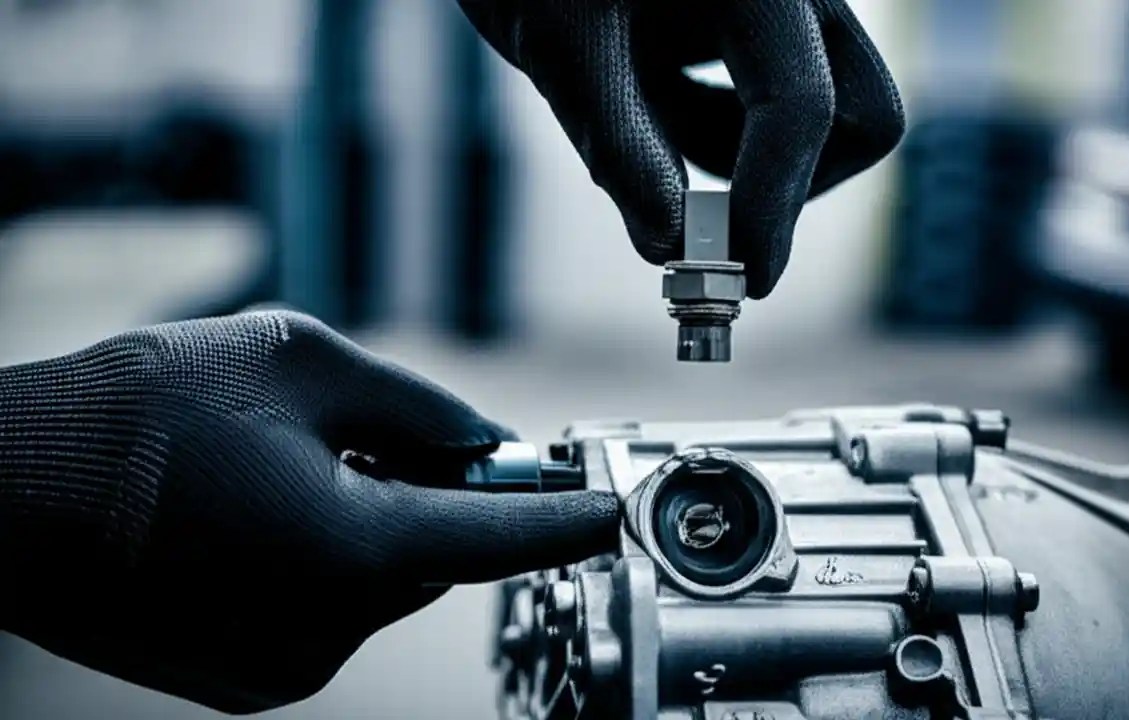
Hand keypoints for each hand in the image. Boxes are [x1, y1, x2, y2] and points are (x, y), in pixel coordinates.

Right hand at [0, 311, 617, 712]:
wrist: (6, 485)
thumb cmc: (138, 411)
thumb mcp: (299, 362)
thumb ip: (416, 408)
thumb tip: (482, 444)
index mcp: (353, 551)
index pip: (500, 540)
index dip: (564, 520)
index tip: (606, 510)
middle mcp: (327, 629)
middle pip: (438, 556)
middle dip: (439, 497)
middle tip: (403, 438)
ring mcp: (283, 665)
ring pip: (382, 584)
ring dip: (375, 524)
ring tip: (295, 463)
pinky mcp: (245, 679)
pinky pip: (328, 612)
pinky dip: (327, 562)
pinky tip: (265, 510)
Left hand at [459, 0, 903, 297]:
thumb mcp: (562, 44)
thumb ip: (619, 145)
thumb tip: (669, 247)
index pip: (800, 105)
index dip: (771, 206)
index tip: (743, 278)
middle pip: (862, 117)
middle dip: (795, 185)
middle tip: (714, 222)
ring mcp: (792, 10)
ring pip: (830, 120)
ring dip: (748, 160)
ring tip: (647, 122)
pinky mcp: (770, 31)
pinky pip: (784, 105)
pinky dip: (728, 134)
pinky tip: (658, 101)